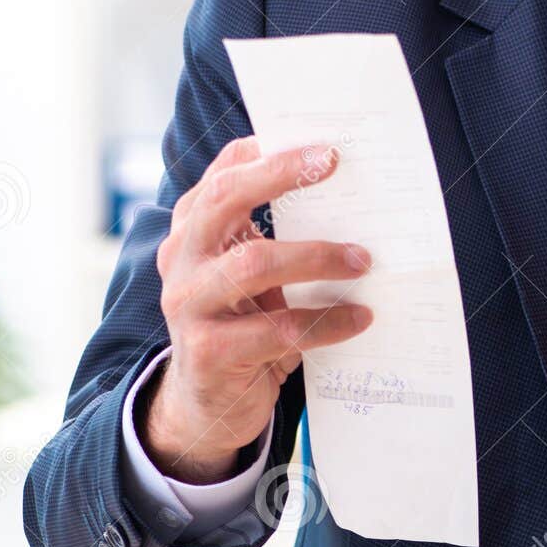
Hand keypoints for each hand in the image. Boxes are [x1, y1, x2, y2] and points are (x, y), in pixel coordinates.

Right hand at [144, 135, 374, 482]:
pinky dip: (326, 321)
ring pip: (254, 263)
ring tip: (364, 260)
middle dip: (280, 177)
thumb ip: (270, 229)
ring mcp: (188, 305)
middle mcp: (181, 260)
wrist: (206, 402)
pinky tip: (359, 318)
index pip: (221, 177)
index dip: (265, 156)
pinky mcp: (208, 351)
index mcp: (192, 232)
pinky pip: (278, 329)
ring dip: (318, 257)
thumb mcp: (250, 270)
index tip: (318, 144)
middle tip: (334, 165)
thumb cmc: (243, 320)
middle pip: (224, 202)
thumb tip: (339, 184)